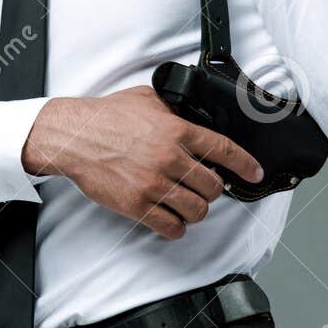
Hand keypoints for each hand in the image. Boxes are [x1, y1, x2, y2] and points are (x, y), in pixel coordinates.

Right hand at [21, 86, 262, 238]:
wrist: (73, 137)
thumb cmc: (105, 118)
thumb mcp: (147, 100)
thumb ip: (174, 110)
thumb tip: (193, 117)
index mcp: (176, 130)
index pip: (223, 151)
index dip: (245, 165)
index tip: (254, 173)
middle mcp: (169, 158)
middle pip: (213, 187)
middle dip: (212, 189)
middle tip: (203, 187)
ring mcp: (153, 184)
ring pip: (197, 210)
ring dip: (196, 209)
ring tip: (187, 203)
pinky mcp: (137, 205)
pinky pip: (171, 227)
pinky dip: (176, 226)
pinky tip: (171, 218)